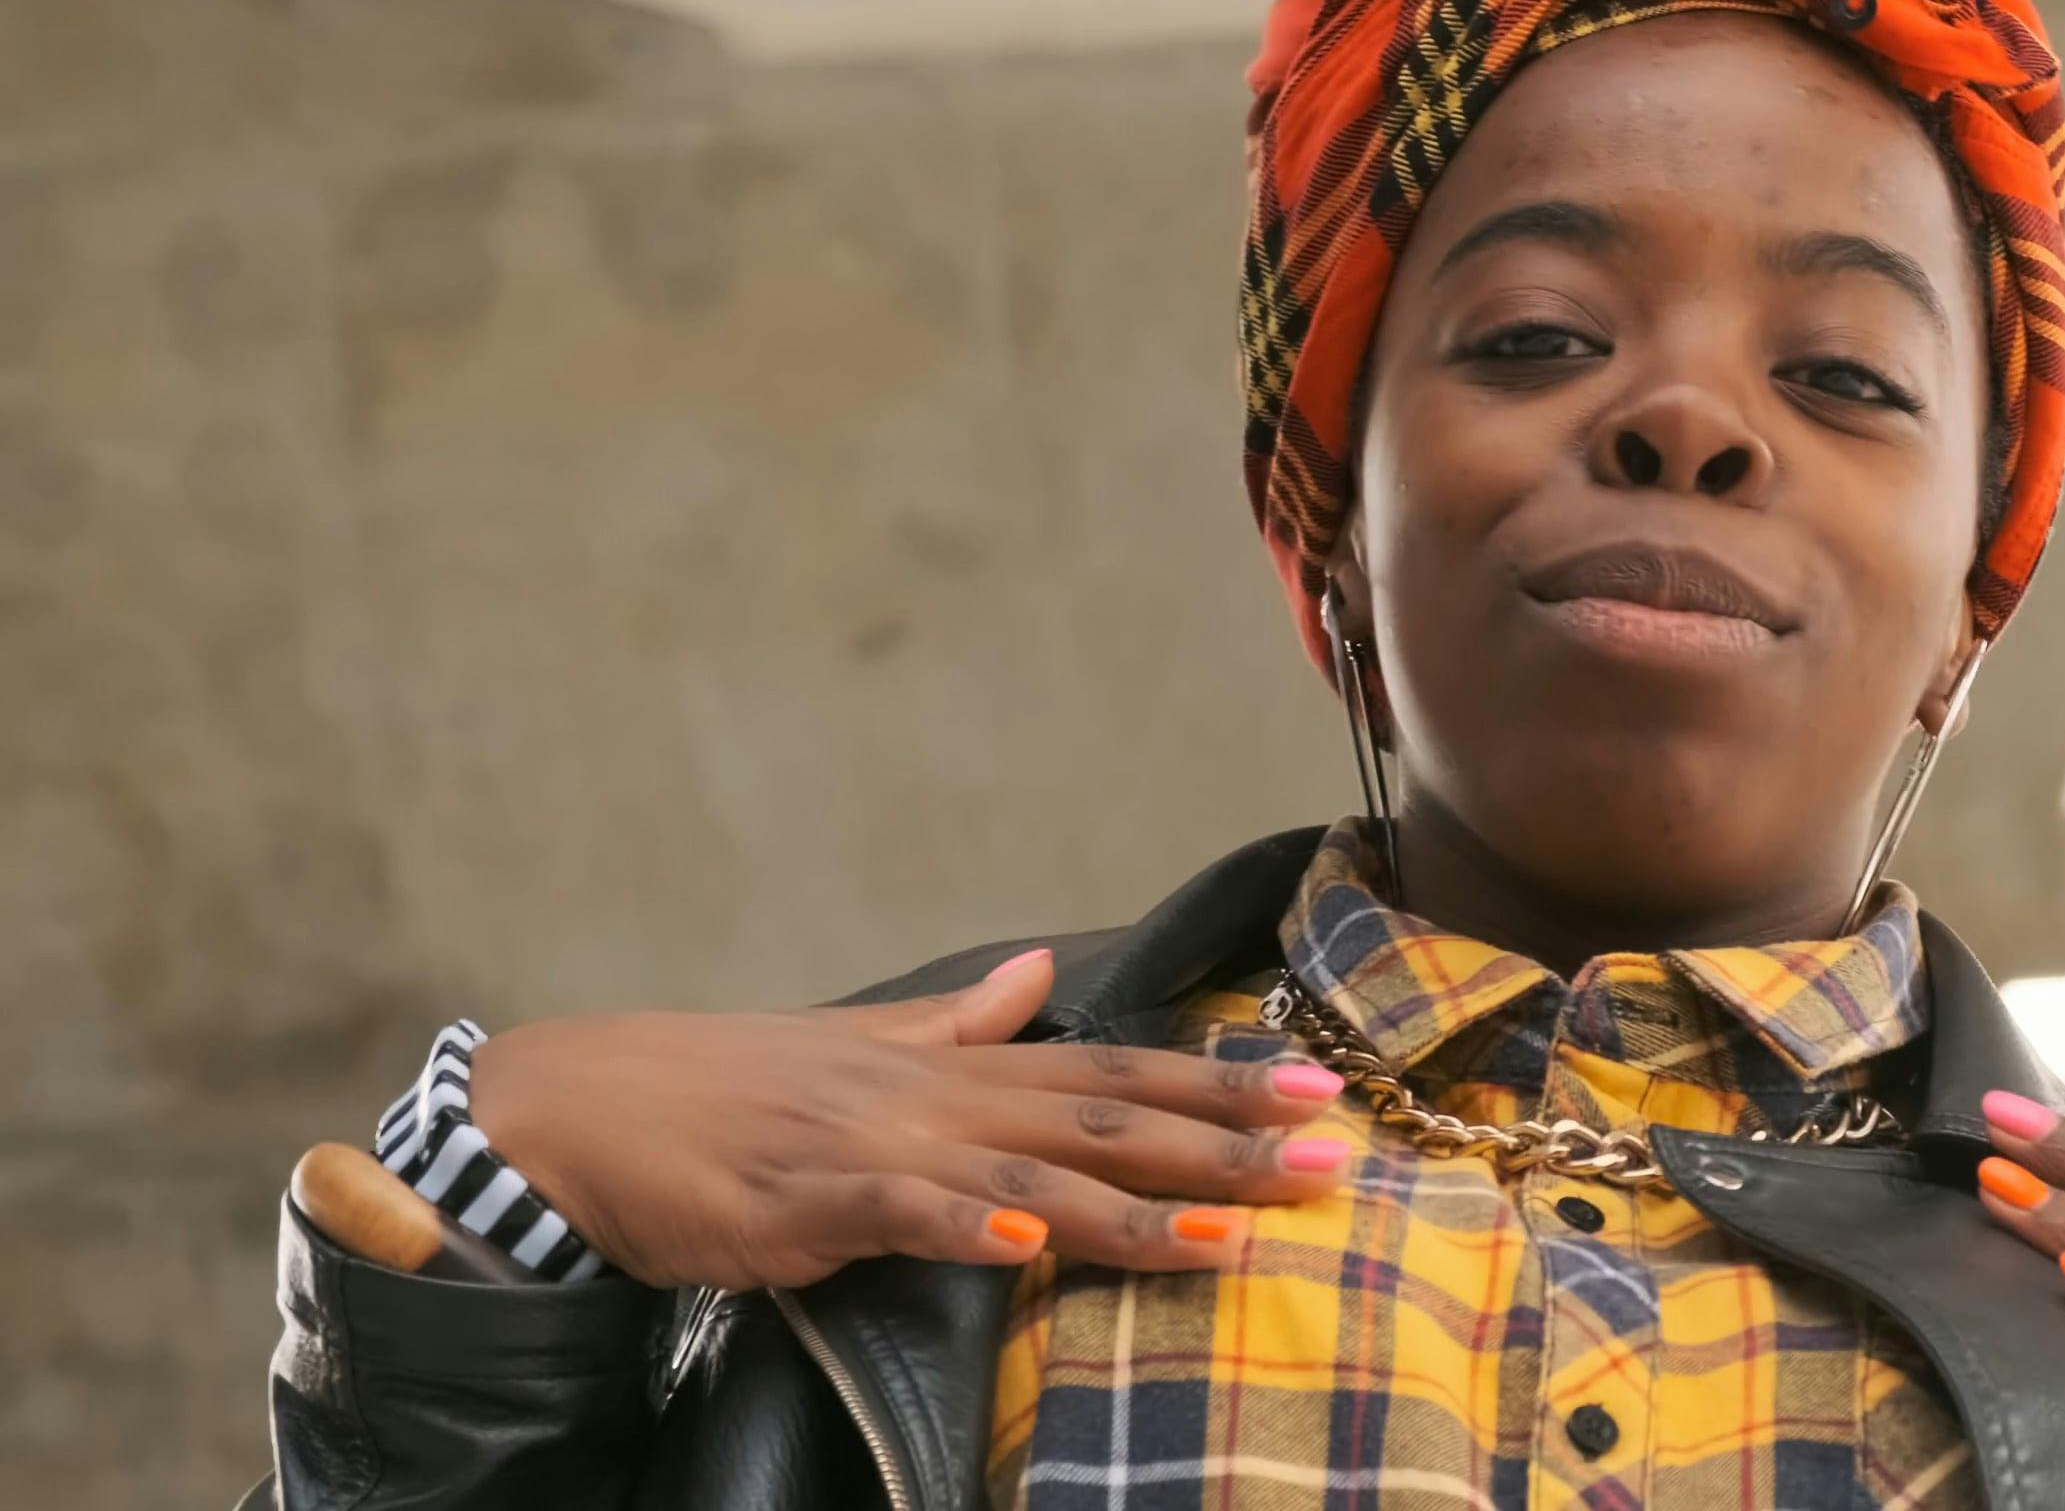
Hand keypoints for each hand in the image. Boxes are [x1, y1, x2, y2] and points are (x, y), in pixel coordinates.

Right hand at [470, 950, 1350, 1289]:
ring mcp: (873, 1144)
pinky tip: (1028, 1244)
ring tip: (1234, 1226)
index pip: (1112, 1069)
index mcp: (950, 1066)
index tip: (1319, 1090)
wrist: (576, 1110)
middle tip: (1332, 1158)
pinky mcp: (805, 1198)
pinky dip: (965, 1226)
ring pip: (1028, 1169)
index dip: (1219, 1079)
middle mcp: (932, 1095)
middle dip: (1223, 1138)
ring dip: (1136, 1200)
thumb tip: (1032, 977)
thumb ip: (955, 1023)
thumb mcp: (856, 1045)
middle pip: (1103, 1115)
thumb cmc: (718, 1092)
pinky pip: (900, 1214)